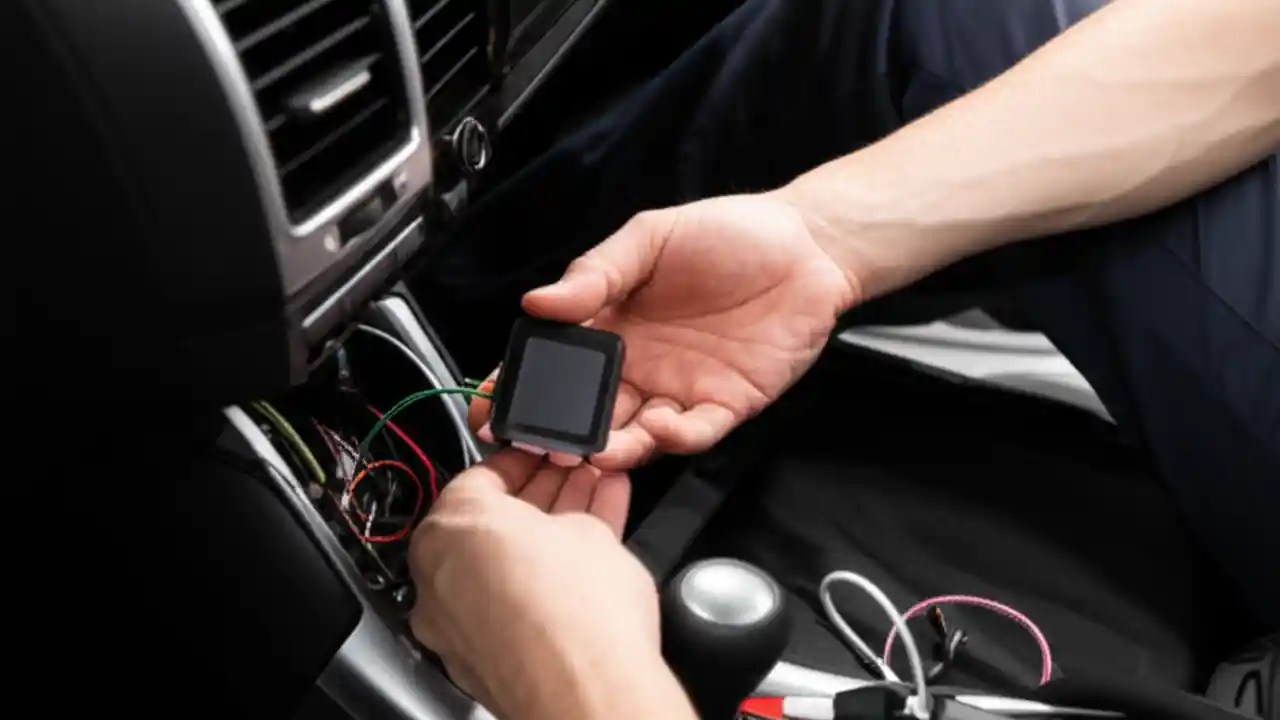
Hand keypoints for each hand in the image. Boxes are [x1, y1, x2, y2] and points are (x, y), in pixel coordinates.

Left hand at [408, 451, 692, 719]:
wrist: (587, 695)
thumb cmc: (577, 613)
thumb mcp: (585, 528)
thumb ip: (571, 510)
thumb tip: (573, 512)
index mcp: (449, 528)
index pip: (483, 475)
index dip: (529, 459)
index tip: (552, 455)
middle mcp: (439, 578)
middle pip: (491, 522)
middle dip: (542, 497)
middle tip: (576, 480)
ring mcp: (455, 625)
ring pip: (502, 565)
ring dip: (548, 535)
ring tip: (594, 510)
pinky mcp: (479, 662)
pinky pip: (509, 604)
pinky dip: (542, 581)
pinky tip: (589, 558)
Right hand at [470, 193, 859, 469]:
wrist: (807, 246)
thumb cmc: (728, 235)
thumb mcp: (651, 238)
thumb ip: (597, 273)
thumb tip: (538, 302)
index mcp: (610, 326)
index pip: (554, 365)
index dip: (518, 386)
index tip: (489, 404)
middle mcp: (638, 367)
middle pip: (587, 411)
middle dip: (558, 432)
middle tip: (537, 442)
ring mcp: (679, 391)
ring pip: (634, 433)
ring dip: (610, 447)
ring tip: (593, 450)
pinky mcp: (724, 406)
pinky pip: (693, 434)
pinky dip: (674, 440)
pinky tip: (660, 430)